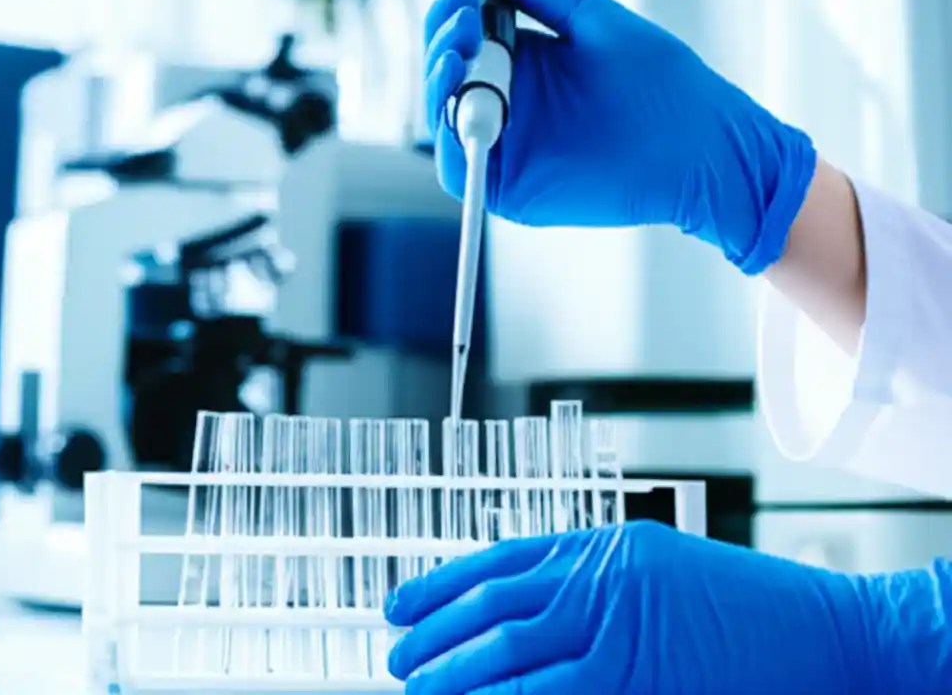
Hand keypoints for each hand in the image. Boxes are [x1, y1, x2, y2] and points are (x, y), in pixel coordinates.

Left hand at [385, 521, 951, 693]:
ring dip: (450, 670)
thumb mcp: (657, 568)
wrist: (825, 632)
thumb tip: (520, 612)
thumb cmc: (747, 607)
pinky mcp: (634, 674)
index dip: (438, 584)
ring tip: (416, 686)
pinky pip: (545, 691)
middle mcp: (598, 576)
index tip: (400, 606)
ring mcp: (615, 624)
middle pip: (489, 603)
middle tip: (398, 657)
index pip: (495, 560)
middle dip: (432, 632)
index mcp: (601, 544)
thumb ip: (589, 582)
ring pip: (504, 647)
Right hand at [424, 0, 817, 273]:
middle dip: (444, 37)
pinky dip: (447, 131)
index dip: (455, 9)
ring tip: (459, 46)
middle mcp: (510, 105)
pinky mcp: (510, 188)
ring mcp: (508, 148)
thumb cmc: (666, 90)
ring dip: (439, 76)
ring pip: (444, 116)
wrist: (703, 150)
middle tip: (463, 13)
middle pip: (448, 73)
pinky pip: (459, 165)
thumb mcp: (595, 22)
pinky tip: (460, 89)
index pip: (467, 36)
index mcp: (526, 65)